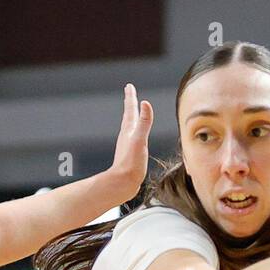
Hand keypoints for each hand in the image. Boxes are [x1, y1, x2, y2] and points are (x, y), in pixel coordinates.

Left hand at [105, 83, 153, 203]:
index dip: (131, 97)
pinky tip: (136, 137)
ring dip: (132, 117)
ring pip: (130, 126)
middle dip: (130, 103)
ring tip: (133, 112)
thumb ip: (144, 123)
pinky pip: (133, 138)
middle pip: (128, 115)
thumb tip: (145, 103)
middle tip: (129, 93)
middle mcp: (126, 136)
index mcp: (129, 131)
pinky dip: (135, 131)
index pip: (130, 110)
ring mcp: (128, 145)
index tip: (129, 86)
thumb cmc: (131, 164)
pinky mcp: (130, 154)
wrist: (123, 184)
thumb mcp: (140, 141)